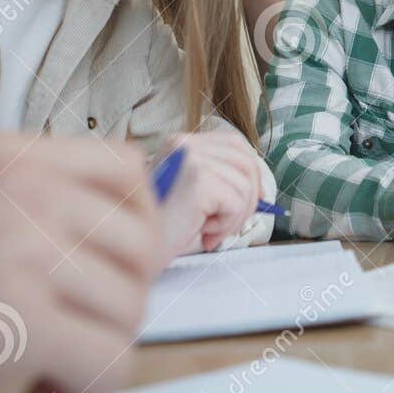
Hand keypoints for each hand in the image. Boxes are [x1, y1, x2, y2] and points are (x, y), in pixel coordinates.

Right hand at [0, 133, 163, 392]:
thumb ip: (27, 211)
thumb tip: (118, 246)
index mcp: (10, 156)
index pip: (127, 171)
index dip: (137, 228)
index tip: (113, 270)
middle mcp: (26, 187)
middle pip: (142, 242)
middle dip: (121, 298)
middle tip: (75, 332)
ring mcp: (21, 244)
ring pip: (130, 306)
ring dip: (100, 347)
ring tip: (45, 362)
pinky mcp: (13, 311)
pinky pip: (107, 357)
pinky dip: (88, 385)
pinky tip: (42, 386)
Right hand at [156, 128, 265, 257]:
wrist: (131, 250)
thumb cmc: (159, 228)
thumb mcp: (191, 194)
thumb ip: (219, 179)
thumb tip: (262, 189)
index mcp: (180, 142)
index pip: (234, 143)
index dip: (253, 170)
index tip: (259, 198)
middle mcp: (184, 143)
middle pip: (246, 162)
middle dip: (249, 199)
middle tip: (228, 226)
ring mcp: (190, 158)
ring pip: (244, 185)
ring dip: (234, 217)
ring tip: (208, 231)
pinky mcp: (197, 179)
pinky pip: (236, 202)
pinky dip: (225, 224)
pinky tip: (202, 231)